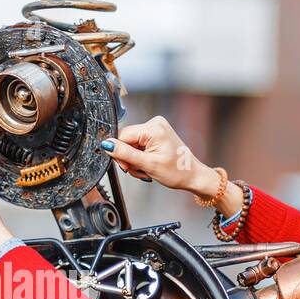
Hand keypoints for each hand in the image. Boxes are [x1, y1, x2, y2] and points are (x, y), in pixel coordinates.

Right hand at [101, 115, 216, 193]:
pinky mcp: (156, 134)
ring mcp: (156, 128)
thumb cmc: (177, 171)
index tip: (128, 166)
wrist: (192, 175)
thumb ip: (125, 153)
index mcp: (153, 128)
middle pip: (126, 140)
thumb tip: (107, 144)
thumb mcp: (147, 164)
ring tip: (146, 168)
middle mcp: (154, 123)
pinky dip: (140, 156)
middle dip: (129, 158)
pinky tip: (148, 163)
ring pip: (131, 144)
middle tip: (139, 169)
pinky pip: (139, 144)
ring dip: (134, 159)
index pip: (122, 136)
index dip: (120, 153)